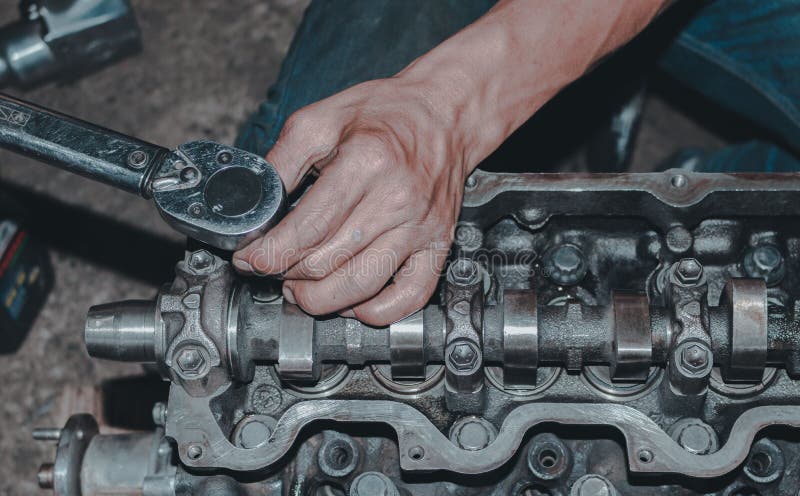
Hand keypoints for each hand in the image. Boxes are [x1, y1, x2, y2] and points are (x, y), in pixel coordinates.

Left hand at [233, 76, 469, 325]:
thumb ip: (281, 161)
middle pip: (327, 261)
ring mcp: (421, 227)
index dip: (269, 253)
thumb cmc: (383, 115)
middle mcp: (397, 199)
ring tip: (299, 288)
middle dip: (286, 274)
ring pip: (360, 286)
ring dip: (319, 299)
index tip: (249, 259)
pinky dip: (375, 313)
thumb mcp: (320, 119)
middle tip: (271, 267)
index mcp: (365, 162)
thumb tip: (254, 204)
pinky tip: (351, 303)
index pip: (307, 229)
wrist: (443, 114)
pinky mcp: (438, 245)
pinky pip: (409, 298)